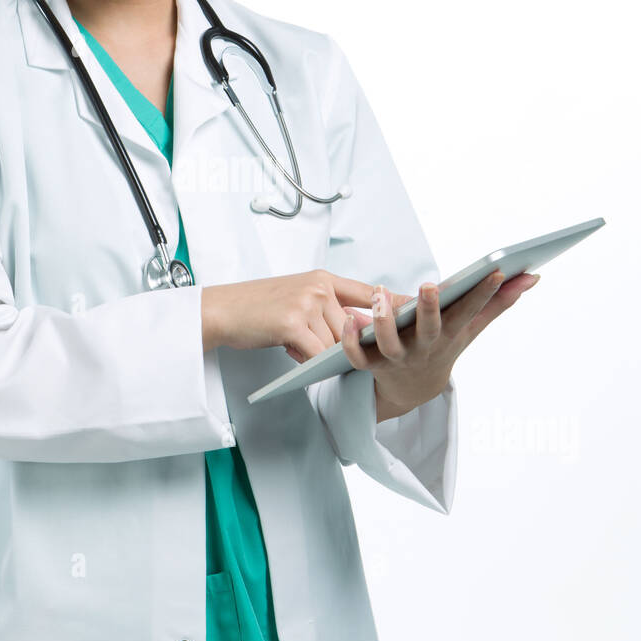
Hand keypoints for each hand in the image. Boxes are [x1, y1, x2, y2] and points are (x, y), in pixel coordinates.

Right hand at [201, 270, 385, 356]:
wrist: (222, 310)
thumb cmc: (258, 308)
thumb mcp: (297, 298)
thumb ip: (328, 310)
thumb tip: (357, 331)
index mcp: (323, 279)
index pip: (369, 292)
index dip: (393, 303)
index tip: (418, 310)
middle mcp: (319, 287)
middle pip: (352, 328)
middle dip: (341, 345)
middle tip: (316, 347)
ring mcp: (307, 303)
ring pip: (335, 344)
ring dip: (318, 354)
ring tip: (291, 343)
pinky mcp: (293, 323)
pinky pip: (316, 354)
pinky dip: (308, 362)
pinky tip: (292, 354)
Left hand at [341, 270, 541, 420]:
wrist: (414, 389)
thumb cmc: (444, 345)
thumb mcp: (472, 327)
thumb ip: (499, 302)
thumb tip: (532, 276)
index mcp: (449, 334)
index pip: (469, 312)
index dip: (484, 293)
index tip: (495, 270)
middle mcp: (424, 346)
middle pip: (428, 330)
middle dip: (430, 309)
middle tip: (429, 285)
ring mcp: (397, 357)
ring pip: (388, 343)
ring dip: (383, 320)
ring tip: (379, 292)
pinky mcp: (372, 364)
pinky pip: (358, 356)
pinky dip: (350, 341)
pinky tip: (348, 317)